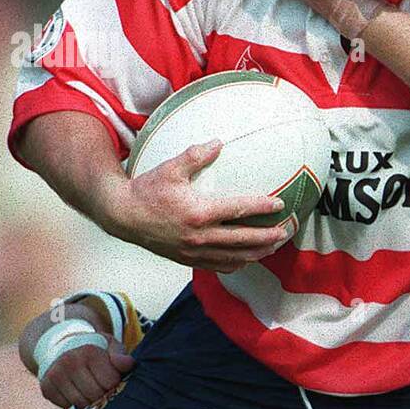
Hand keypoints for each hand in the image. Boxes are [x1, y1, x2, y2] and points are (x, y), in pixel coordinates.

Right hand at [40, 335, 135, 408]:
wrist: (66, 348)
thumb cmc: (96, 351)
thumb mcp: (111, 347)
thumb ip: (120, 355)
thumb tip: (127, 363)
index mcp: (89, 351)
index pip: (110, 382)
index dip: (116, 385)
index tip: (114, 380)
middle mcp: (69, 361)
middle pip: (95, 395)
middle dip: (104, 396)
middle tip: (105, 389)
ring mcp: (55, 375)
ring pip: (80, 403)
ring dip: (90, 403)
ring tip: (93, 392)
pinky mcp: (46, 388)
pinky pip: (66, 407)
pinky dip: (75, 406)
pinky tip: (79, 394)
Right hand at [101, 140, 292, 271]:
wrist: (122, 217)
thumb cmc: (146, 190)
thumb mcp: (170, 168)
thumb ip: (196, 155)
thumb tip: (219, 142)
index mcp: (198, 213)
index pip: (238, 211)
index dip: (262, 208)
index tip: (280, 204)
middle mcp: (199, 236)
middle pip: (243, 240)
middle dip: (268, 237)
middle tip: (287, 231)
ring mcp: (194, 252)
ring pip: (235, 258)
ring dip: (258, 253)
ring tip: (274, 247)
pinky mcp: (188, 260)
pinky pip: (219, 267)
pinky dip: (238, 263)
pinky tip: (248, 258)